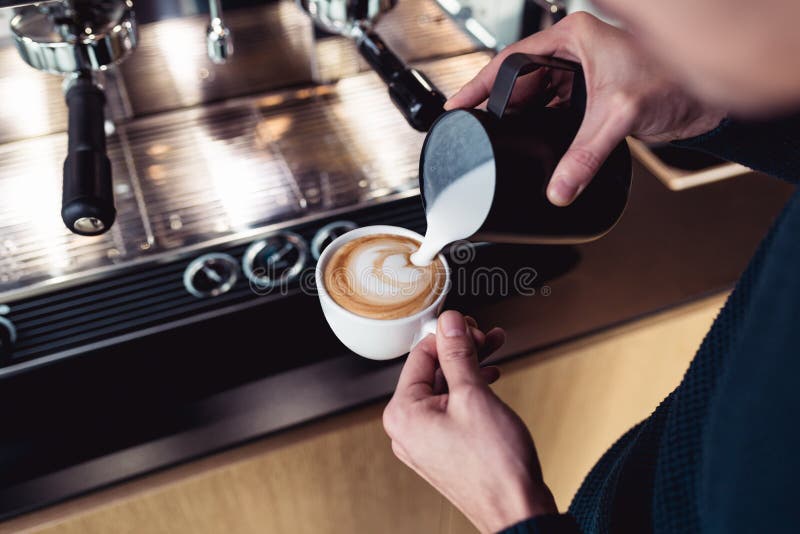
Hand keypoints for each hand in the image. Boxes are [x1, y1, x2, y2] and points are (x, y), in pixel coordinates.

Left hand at [383, 311, 556, 532]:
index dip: (448, 335)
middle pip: (431, 371)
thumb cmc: (496, 466)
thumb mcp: (474, 396)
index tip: (471, 326)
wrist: (517, 512)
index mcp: (403, 414)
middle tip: (487, 336)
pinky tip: (489, 377)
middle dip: (462, 350)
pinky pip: (451, 408)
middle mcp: (407, 429)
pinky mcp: (443, 448)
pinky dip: (470, 390)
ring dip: (469, 366)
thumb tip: (449, 323)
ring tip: (494, 348)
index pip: (419, 355)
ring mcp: (425, 441)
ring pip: (444, 388)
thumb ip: (458, 355)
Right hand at [446, 13, 726, 205]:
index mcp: (573, 38)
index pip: (511, 61)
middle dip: (501, 107)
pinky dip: (542, 128)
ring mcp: (579, 75)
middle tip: (479, 130)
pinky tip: (534, 142)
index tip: (457, 104)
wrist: (704, 103)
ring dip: (523, 120)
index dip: (480, 84)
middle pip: (519, 81)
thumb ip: (584, 156)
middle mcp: (573, 53)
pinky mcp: (588, 98)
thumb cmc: (674, 81)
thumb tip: (558, 188)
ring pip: (536, 98)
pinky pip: (554, 113)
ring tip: (505, 139)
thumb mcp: (618, 117)